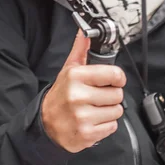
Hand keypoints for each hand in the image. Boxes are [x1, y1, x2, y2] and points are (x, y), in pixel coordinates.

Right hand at [41, 30, 125, 151]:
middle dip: (111, 96)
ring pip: (117, 111)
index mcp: (76, 76)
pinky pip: (112, 127)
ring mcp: (83, 116)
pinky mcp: (87, 133)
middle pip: (117, 94)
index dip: (118, 77)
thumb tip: (84, 32)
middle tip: (99, 96)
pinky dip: (106, 125)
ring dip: (109, 111)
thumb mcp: (68, 70)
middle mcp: (78, 96)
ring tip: (95, 109)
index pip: (113, 74)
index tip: (115, 80)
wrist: (46, 124)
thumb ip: (80, 49)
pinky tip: (93, 120)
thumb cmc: (61, 95)